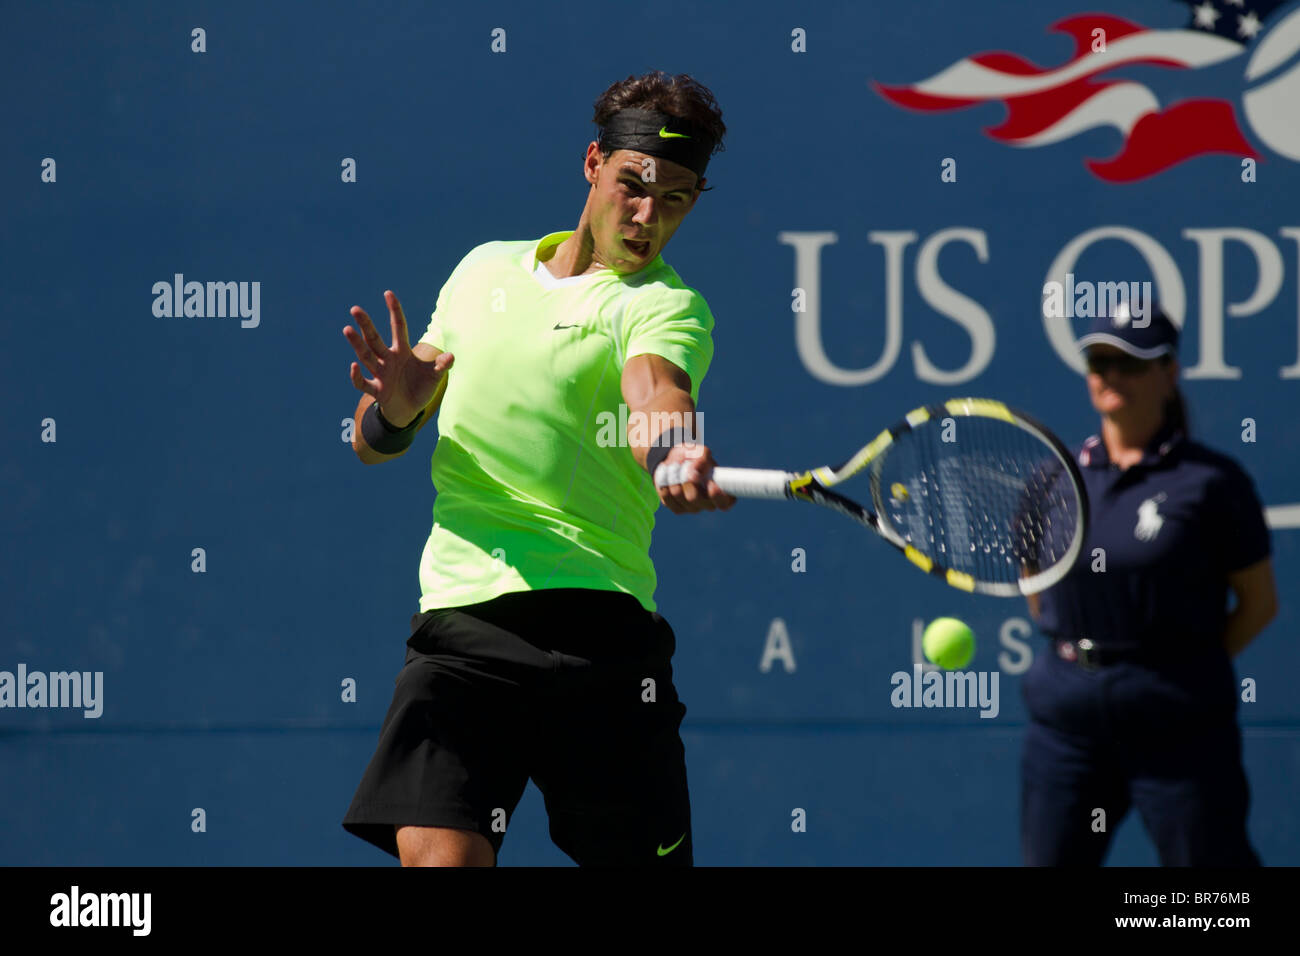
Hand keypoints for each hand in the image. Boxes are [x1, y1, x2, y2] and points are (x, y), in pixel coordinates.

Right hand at [343, 291, 452, 425]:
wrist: (410, 410)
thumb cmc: (421, 388)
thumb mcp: (434, 376)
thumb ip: (441, 365)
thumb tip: (451, 356)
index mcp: (402, 351)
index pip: (398, 327)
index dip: (394, 311)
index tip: (388, 293)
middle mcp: (389, 359)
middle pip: (374, 338)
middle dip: (366, 324)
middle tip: (355, 309)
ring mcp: (381, 374)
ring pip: (366, 356)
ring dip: (357, 344)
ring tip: (347, 329)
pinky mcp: (377, 390)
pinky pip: (363, 383)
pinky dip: (357, 376)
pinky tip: (353, 366)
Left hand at [653, 443, 735, 513]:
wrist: (678, 462)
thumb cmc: (695, 458)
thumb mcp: (701, 452)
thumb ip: (701, 459)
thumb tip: (693, 472)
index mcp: (722, 492)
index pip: (725, 503)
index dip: (717, 496)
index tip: (711, 483)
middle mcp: (708, 504)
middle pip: (695, 499)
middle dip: (687, 480)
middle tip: (686, 468)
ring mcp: (693, 508)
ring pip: (678, 495)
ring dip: (674, 477)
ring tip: (675, 467)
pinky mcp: (678, 509)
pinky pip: (667, 497)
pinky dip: (665, 483)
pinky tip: (668, 476)